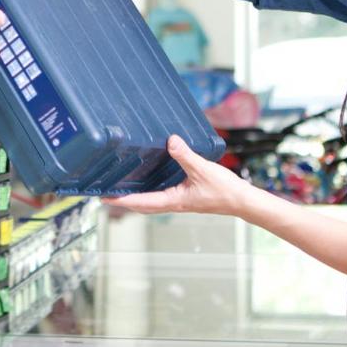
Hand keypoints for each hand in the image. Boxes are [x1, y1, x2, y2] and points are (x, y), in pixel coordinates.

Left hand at [104, 135, 250, 216]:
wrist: (242, 201)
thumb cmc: (224, 190)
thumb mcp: (202, 169)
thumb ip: (185, 155)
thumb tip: (171, 141)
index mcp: (173, 201)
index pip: (141, 202)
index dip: (121, 200)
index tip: (104, 198)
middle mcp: (173, 203)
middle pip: (142, 205)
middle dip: (124, 200)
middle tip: (106, 193)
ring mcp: (179, 201)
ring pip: (151, 201)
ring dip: (136, 196)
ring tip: (121, 187)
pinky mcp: (185, 196)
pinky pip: (162, 194)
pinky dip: (150, 190)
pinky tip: (150, 179)